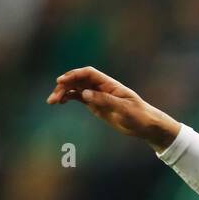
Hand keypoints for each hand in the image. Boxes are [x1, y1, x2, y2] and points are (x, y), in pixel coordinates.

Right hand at [46, 66, 179, 149]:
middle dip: (64, 85)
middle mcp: (101, 87)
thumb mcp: (124, 109)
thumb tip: (85, 94)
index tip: (62, 81)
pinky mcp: (96, 105)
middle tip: (54, 97)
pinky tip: (59, 102)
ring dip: (63, 92)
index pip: (88, 73)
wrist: (146, 125)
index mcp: (109, 84)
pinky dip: (68, 98)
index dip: (74, 75)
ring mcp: (97, 95)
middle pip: (79, 80)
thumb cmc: (139, 115)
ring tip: (52, 101)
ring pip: (76, 89)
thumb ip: (104, 100)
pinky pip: (79, 97)